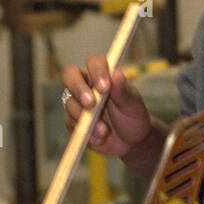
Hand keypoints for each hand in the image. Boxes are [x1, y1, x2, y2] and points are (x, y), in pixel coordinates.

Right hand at [61, 55, 158, 169]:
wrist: (131, 142)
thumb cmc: (133, 117)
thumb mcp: (133, 105)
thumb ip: (124, 91)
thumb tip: (117, 73)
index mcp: (103, 75)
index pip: (94, 62)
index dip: (97, 71)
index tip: (105, 87)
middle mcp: (86, 85)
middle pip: (69, 74)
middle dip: (78, 88)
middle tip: (91, 104)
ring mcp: (77, 103)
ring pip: (70, 102)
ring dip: (86, 117)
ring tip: (104, 131)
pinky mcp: (73, 121)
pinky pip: (71, 123)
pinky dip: (85, 132)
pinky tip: (99, 139)